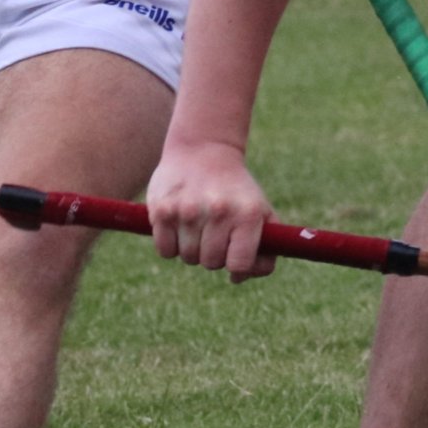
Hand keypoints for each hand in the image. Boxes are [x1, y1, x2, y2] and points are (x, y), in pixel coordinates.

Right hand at [147, 141, 275, 279]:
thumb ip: (265, 249)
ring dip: (192, 248)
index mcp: (248, 213)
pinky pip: (166, 251)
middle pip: (211, 263)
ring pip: (188, 258)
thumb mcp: (261, 212)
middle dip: (213, 254)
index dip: (236, 265)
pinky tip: (179, 223)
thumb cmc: (236, 190)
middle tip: (214, 231)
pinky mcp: (162, 210)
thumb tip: (237, 277)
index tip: (234, 254)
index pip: (239, 265)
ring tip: (198, 223)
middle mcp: (219, 211)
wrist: (203, 149)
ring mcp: (189, 211)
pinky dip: (171, 244)